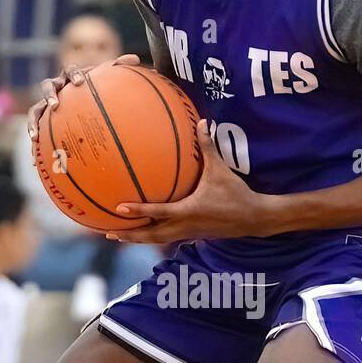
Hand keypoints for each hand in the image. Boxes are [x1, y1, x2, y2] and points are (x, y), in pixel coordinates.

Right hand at [26, 54, 140, 155]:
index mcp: (70, 77)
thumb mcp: (106, 78)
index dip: (74, 74)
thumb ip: (119, 68)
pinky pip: (36, 131)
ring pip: (35, 110)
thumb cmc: (95, 88)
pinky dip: (34, 145)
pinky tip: (34, 162)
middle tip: (55, 105)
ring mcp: (46, 104)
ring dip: (33, 122)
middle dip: (50, 95)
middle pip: (47, 86)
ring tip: (35, 136)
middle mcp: (56, 88)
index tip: (81, 83)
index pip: (70, 70)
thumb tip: (136, 58)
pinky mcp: (42, 121)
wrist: (81, 99)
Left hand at [104, 118, 269, 244]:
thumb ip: (208, 147)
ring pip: (157, 240)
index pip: (157, 212)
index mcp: (187, 211)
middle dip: (129, 235)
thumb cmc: (236, 194)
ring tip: (119, 235)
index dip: (138, 210)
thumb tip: (201, 122)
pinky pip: (168, 238)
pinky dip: (153, 236)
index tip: (119, 208)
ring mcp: (188, 233)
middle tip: (107, 231)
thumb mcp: (220, 169)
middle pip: (150, 236)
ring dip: (137, 239)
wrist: (254, 218)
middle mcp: (184, 226)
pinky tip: (146, 232)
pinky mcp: (193, 235)